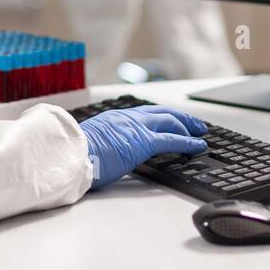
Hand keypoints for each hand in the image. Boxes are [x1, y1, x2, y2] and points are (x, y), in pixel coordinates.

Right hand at [77, 105, 208, 190]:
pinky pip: (171, 140)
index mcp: (113, 118)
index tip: (170, 121)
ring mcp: (135, 128)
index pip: (144, 114)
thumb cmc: (73, 156)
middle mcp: (126, 118)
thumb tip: (102, 154)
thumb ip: (101, 144)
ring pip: (169, 122)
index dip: (161, 117)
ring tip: (200, 134)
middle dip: (180, 118)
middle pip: (160, 113)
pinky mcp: (142, 142)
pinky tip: (198, 145)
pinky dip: (188, 142)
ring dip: (187, 127)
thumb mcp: (89, 144)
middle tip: (194, 124)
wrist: (69, 156)